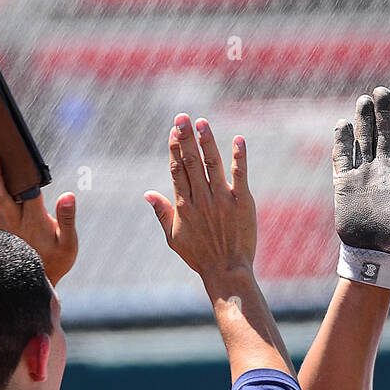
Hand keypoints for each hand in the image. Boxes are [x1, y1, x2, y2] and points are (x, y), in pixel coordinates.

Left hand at [0, 151, 76, 285]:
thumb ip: (67, 219)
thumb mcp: (69, 244)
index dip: (26, 175)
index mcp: (34, 223)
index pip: (28, 194)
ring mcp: (4, 225)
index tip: (20, 158)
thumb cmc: (56, 261)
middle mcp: (15, 223)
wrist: (35, 280)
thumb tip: (68, 195)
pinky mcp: (0, 226)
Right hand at [144, 115, 254, 286]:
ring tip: (202, 122)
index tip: (174, 130)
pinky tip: (238, 140)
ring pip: (212, 164)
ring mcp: (222, 200)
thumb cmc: (200, 256)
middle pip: (191, 162)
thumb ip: (162, 213)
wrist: (227, 271)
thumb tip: (147, 194)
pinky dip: (239, 157)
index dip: (175, 148)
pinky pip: (240, 176)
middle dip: (185, 138)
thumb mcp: (174, 237)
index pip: (177, 170)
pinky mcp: (242, 203)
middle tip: (183, 117)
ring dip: (206, 142)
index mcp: (184, 205)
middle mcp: (201, 199)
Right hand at [334, 86, 389, 254]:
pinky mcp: (344, 184)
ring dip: (362, 121)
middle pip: (382, 134)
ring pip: (362, 141)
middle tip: (381, 91)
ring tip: (363, 100)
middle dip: (381, 113)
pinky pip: (342, 158)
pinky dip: (341, 142)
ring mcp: (363, 175)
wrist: (374, 254)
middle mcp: (383, 170)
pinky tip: (342, 125)